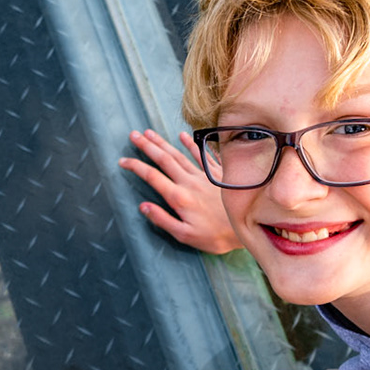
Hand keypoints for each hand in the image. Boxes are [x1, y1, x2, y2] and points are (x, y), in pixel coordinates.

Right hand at [120, 128, 240, 254]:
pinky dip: (191, 144)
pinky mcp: (218, 174)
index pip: (151, 177)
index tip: (123, 161)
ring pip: (179, 154)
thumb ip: (162, 220)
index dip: (135, 167)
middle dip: (147, 146)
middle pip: (164, 159)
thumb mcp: (185, 235)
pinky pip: (202, 154)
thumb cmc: (215, 236)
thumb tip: (143, 206)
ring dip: (163, 142)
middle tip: (133, 135)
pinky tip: (182, 135)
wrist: (246, 227)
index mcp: (178, 197)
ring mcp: (204, 175)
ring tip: (149, 132)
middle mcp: (189, 182)